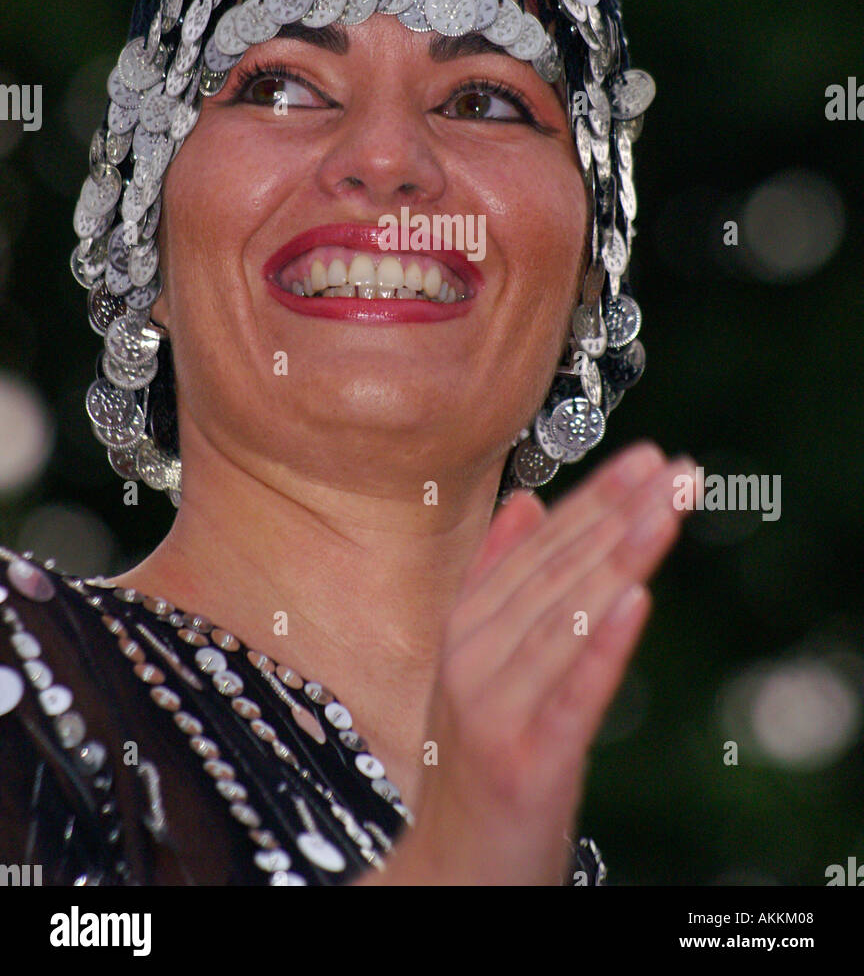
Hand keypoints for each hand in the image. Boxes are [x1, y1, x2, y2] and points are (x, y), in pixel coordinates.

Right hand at [355, 441, 698, 885]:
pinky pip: (572, 694)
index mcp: (466, 625)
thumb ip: (497, 578)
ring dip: (621, 560)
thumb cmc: (473, 761)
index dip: (598, 499)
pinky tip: (638, 599)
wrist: (451, 867)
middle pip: (560, 573)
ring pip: (568, 619)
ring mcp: (494, 708)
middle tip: (679, 472)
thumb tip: (527, 502)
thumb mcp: (477, 663)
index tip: (650, 458)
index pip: (542, 547)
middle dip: (624, 516)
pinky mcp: (523, 760)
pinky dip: (605, 644)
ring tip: (668, 512)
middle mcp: (473, 657)